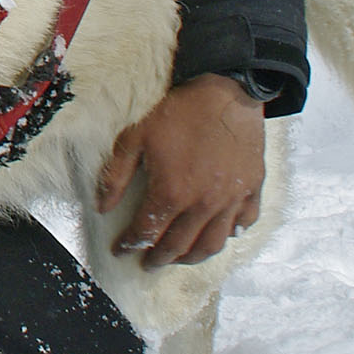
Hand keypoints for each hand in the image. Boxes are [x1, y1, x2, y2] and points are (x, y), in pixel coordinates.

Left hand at [94, 74, 264, 267]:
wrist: (226, 90)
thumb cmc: (179, 111)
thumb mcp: (136, 136)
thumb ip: (115, 175)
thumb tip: (101, 206)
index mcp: (172, 194)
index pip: (146, 233)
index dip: (130, 245)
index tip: (121, 250)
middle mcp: (203, 205)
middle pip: (178, 246)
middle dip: (159, 258)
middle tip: (148, 263)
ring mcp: (231, 200)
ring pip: (213, 244)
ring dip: (193, 257)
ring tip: (181, 258)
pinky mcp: (252, 189)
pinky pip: (245, 222)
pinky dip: (232, 234)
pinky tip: (223, 234)